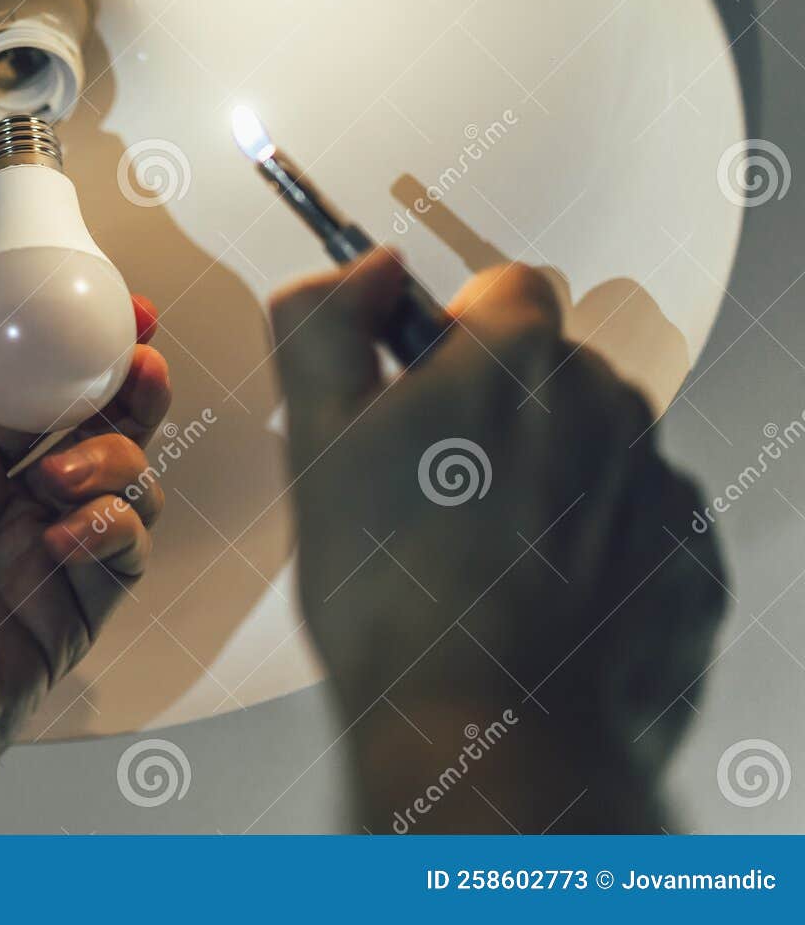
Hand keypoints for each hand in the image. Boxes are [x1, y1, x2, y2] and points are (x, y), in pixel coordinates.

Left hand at [0, 263, 171, 832]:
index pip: (33, 391)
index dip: (77, 347)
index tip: (117, 306)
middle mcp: (4, 508)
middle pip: (94, 429)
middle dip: (128, 390)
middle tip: (142, 359)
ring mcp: (40, 563)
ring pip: (122, 487)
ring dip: (111, 460)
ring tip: (61, 473)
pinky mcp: (67, 621)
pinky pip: (120, 558)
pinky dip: (110, 530)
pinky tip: (64, 532)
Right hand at [270, 250, 726, 832]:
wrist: (488, 740)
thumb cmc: (393, 595)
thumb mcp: (315, 441)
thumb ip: (326, 323)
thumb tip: (367, 268)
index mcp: (519, 358)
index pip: (502, 291)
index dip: (450, 340)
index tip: (417, 398)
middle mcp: (611, 407)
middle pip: (551, 373)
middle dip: (498, 413)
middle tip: (431, 496)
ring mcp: (661, 490)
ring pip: (595, 450)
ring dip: (546, 481)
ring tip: (480, 563)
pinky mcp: (692, 568)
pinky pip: (637, 529)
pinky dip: (594, 552)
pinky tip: (536, 605)